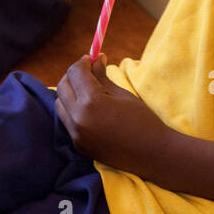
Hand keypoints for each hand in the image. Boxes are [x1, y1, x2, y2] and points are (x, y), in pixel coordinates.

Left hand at [55, 54, 170, 174]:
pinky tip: (90, 109)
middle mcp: (78, 118)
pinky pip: (67, 121)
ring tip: (88, 90)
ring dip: (70, 93)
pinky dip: (73, 111)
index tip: (91, 58)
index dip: (83, 62)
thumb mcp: (121, 94)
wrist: (152, 154)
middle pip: (63, 86)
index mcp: (91, 102)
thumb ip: (102, 76)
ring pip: (60, 104)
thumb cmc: (142, 120)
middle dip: (73, 75)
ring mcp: (76, 134)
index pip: (75, 73)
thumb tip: (95, 59)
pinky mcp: (78, 145)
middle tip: (88, 71)